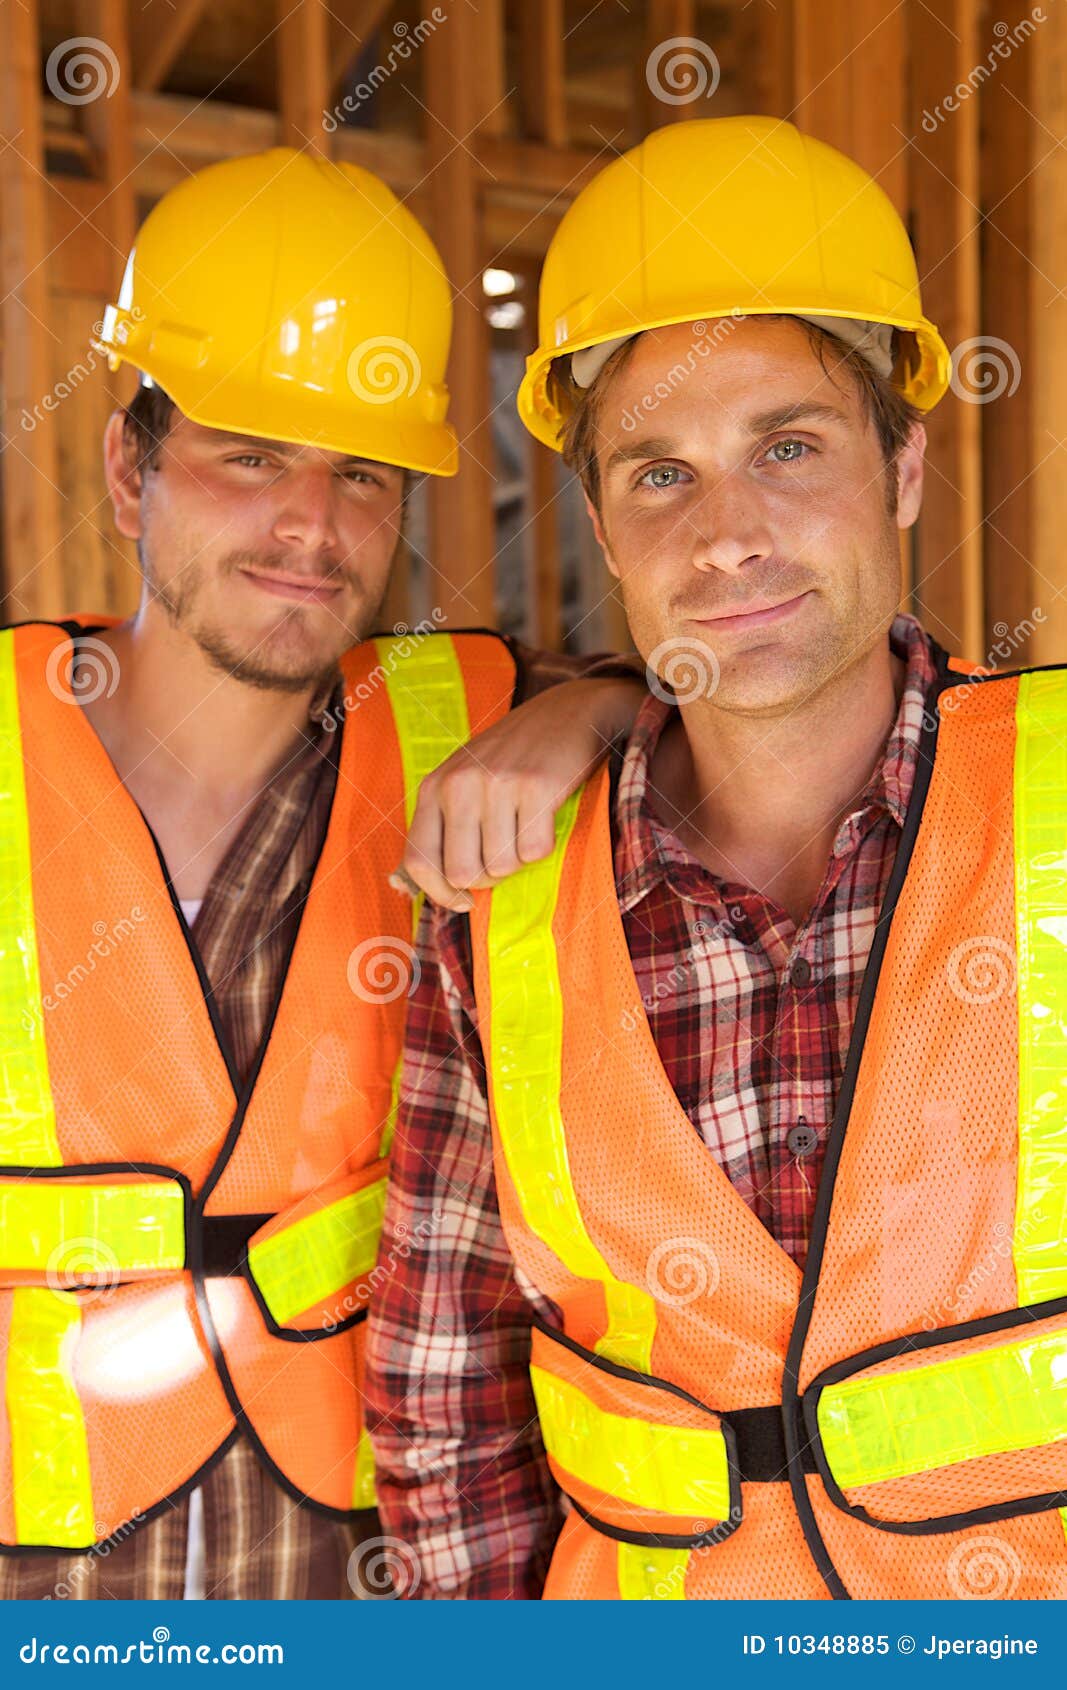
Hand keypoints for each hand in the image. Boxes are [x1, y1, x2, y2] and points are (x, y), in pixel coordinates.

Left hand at [399, 675, 646, 909]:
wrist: (567, 713)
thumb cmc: (511, 761)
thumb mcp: (463, 783)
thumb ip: (439, 829)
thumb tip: (410, 889)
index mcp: (433, 787)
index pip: (418, 863)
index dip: (440, 894)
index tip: (464, 901)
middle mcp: (458, 784)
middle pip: (463, 874)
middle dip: (488, 875)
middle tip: (504, 848)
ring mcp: (496, 784)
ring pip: (501, 867)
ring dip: (518, 858)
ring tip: (524, 824)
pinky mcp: (536, 787)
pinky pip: (534, 852)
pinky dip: (544, 845)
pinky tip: (545, 815)